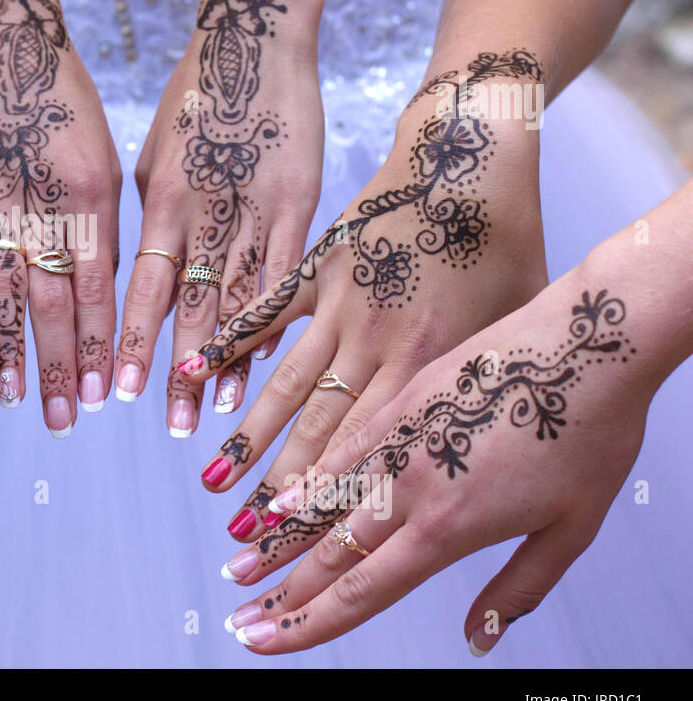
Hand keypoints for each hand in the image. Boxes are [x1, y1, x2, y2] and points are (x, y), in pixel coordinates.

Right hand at [0, 0, 121, 436]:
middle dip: (62, 368)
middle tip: (61, 421)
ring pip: (11, 287)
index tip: (103, 397)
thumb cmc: (63, 101)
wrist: (7, 37)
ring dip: (14, 349)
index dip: (102, 348)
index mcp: (95, 200)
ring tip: (10, 401)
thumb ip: (100, 230)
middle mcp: (53, 205)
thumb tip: (101, 297)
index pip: (101, 291)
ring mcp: (1, 197)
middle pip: (59, 303)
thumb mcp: (102, 161)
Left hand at [118, 0, 322, 434]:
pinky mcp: (302, 199)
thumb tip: (142, 278)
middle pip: (191, 307)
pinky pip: (287, 269)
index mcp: (164, 199)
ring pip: (239, 299)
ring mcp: (258, 208)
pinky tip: (268, 357)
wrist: (254, 37)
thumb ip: (152, 219)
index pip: (144, 287)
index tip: (122, 392)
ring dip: (228, 360)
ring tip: (220, 413)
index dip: (134, 342)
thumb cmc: (192, 98)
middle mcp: (208, 211)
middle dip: (181, 371)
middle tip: (174, 426)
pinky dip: (275, 315)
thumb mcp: (154, 156)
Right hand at [180, 51, 549, 539]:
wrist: (470, 158)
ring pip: (284, 384)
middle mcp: (375, 344)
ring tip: (212, 480)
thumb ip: (471, 380)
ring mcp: (337, 305)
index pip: (372, 448)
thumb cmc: (505, 241)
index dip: (332, 498)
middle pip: (319, 431)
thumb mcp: (509, 322)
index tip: (297, 541)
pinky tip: (191, 371)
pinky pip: (264, 312)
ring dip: (248, 436)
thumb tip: (452, 431)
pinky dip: (228, 343)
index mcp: (426, 363)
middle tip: (245, 535)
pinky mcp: (314, 266)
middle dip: (281, 490)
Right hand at [218, 281, 647, 654]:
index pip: (363, 590)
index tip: (263, 642)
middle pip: (330, 549)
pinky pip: (338, 439)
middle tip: (240, 614)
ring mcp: (398, 432)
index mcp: (450, 524)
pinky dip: (305, 472)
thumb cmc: (592, 429)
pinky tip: (282, 490)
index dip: (308, 623)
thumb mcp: (575, 526)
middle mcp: (410, 482)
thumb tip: (480, 638)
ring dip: (277, 533)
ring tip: (239, 554)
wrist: (589, 337)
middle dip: (281, 590)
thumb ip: (519, 588)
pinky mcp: (399, 391)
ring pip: (322, 494)